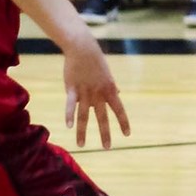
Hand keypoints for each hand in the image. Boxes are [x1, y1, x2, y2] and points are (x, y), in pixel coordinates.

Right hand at [63, 33, 128, 149]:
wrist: (83, 48)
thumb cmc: (96, 62)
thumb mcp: (108, 75)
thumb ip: (112, 88)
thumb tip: (119, 94)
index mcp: (110, 90)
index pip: (119, 109)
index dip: (123, 122)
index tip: (127, 134)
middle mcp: (99, 93)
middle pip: (103, 117)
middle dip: (105, 133)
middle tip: (107, 148)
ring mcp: (85, 92)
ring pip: (85, 115)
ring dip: (82, 131)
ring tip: (81, 145)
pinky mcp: (72, 88)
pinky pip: (71, 104)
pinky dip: (69, 115)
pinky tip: (69, 126)